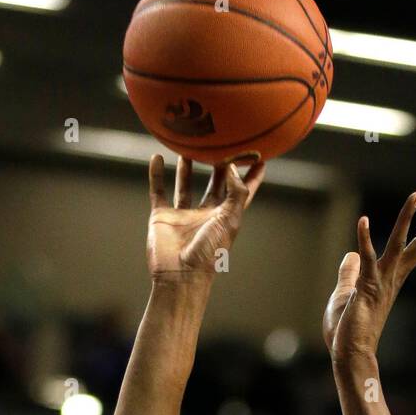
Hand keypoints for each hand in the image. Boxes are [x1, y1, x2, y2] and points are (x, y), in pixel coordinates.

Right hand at [147, 152, 264, 282]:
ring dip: (186, 166)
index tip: (259, 155)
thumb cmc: (209, 253)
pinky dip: (156, 174)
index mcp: (225, 216)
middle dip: (217, 163)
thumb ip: (235, 192)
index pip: (242, 191)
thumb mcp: (229, 220)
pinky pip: (158, 191)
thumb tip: (232, 166)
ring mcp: (183, 214)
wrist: (179, 274)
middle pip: (213, 183)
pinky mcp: (162, 216)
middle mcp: (205, 213)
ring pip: (185, 183)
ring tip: (187, 145)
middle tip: (219, 140)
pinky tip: (157, 157)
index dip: (251, 175)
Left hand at [322, 191, 415, 363]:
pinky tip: (362, 220)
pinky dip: (364, 239)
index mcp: (391, 278)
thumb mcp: (347, 293)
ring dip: (407, 218)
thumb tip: (351, 254)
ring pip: (399, 244)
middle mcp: (392, 277)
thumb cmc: (348, 329)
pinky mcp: (365, 287)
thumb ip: (350, 272)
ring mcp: (381, 281)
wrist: (348, 354)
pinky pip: (367, 259)